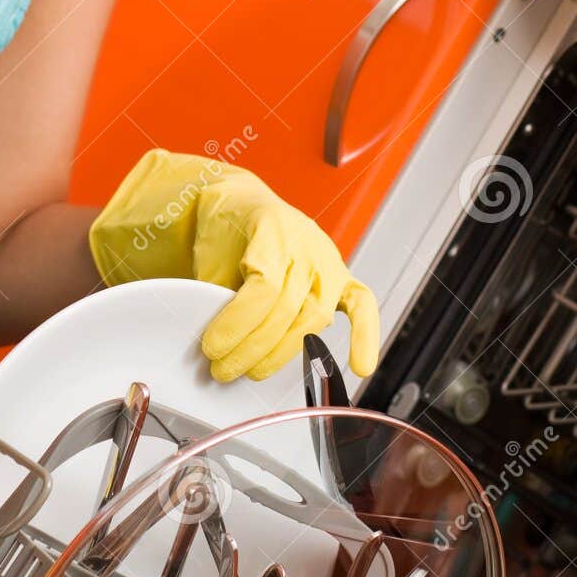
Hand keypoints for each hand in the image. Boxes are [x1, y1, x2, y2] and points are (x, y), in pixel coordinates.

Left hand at [88, 149, 379, 381]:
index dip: (237, 322)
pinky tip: (360, 365)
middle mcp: (307, 245)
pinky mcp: (341, 279)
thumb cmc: (225, 227)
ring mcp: (327, 262)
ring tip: (250, 372)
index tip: (212, 346)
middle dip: (250, 346)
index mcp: (271, 228)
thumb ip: (216, 293)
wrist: (242, 204)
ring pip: (311, 319)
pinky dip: (365, 336)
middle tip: (220, 368)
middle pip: (285, 309)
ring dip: (280, 353)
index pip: (263, 286)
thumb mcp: (210, 251)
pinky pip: (361, 305)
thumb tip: (216, 341)